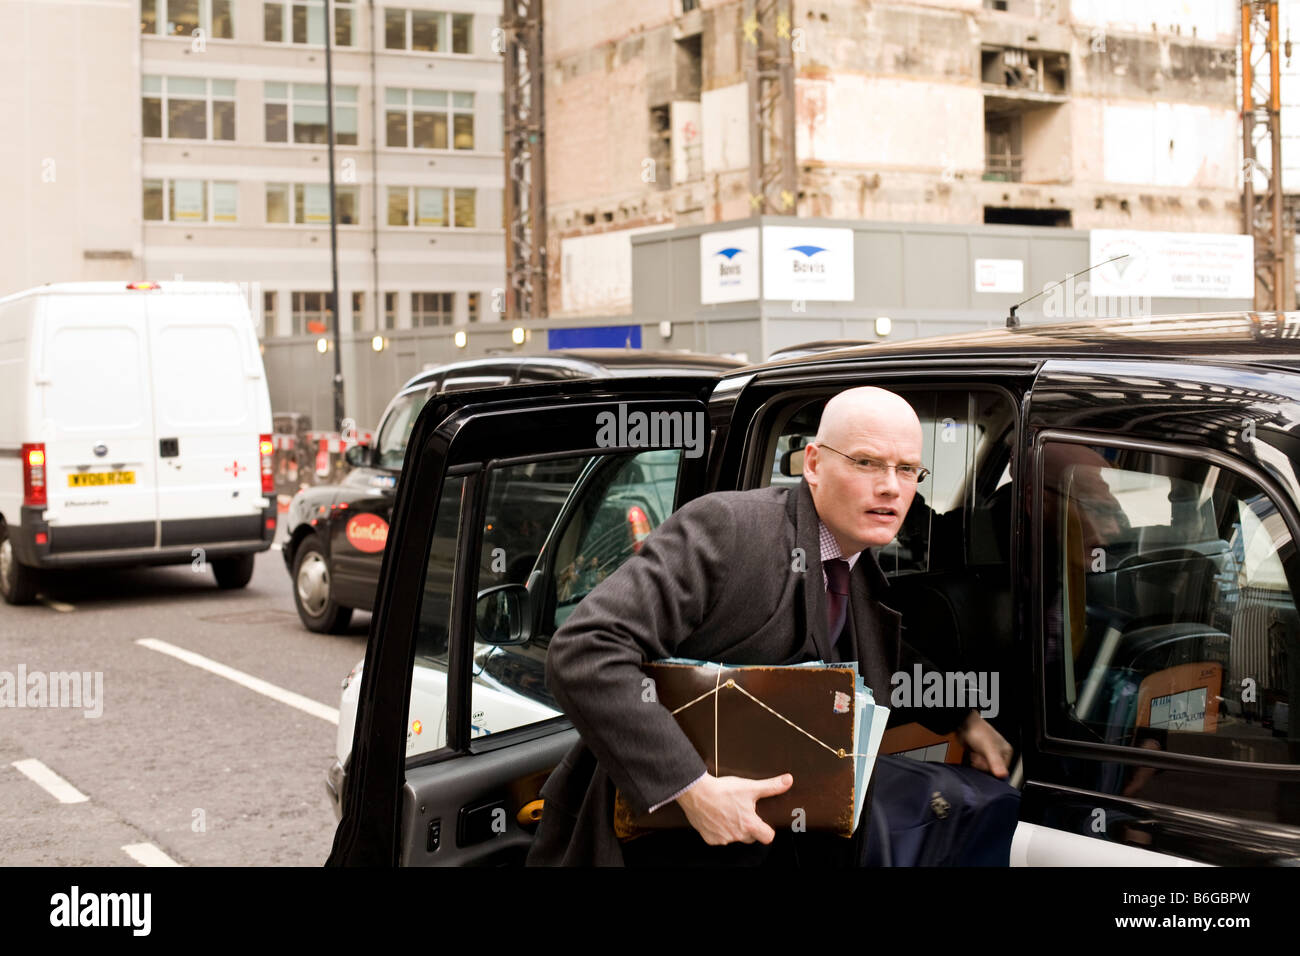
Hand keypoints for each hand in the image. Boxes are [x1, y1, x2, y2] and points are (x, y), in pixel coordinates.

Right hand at [675, 772, 793, 845]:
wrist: (697, 792)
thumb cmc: (722, 790)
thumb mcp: (750, 787)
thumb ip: (771, 786)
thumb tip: (788, 781)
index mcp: (749, 824)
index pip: (767, 837)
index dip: (767, 830)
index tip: (762, 822)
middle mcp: (737, 835)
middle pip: (750, 837)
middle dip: (748, 827)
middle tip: (742, 812)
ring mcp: (723, 838)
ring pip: (734, 837)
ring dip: (733, 828)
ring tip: (727, 812)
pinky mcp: (710, 839)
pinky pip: (719, 838)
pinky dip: (718, 830)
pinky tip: (716, 817)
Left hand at [957, 712, 1012, 778]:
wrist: (964, 725)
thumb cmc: (978, 731)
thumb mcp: (989, 748)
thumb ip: (995, 762)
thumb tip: (1002, 775)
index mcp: (1006, 752)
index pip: (1001, 770)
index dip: (991, 768)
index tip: (985, 761)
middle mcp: (999, 754)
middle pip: (992, 769)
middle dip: (983, 764)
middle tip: (979, 755)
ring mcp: (989, 754)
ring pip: (984, 768)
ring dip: (977, 762)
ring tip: (976, 753)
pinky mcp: (980, 754)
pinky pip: (978, 764)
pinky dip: (974, 761)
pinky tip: (972, 754)